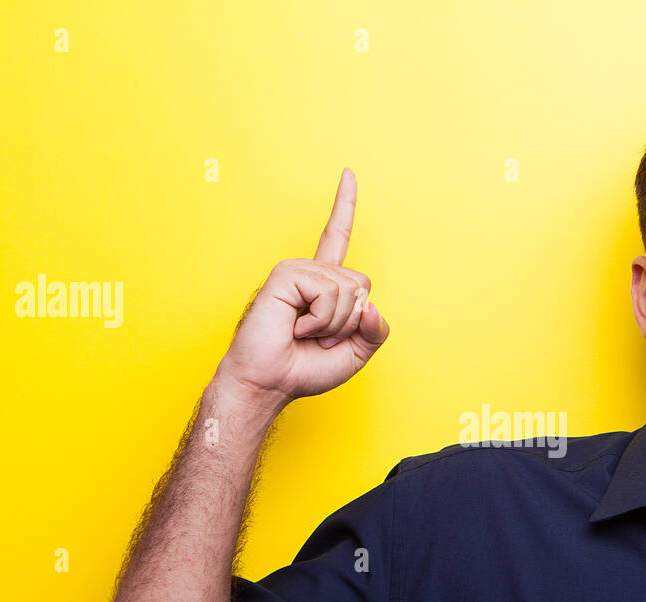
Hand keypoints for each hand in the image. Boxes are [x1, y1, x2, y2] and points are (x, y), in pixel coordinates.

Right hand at [217, 168, 389, 403]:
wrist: (269, 383)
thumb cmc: (304, 368)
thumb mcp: (355, 353)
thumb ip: (375, 330)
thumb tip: (371, 306)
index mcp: (324, 286)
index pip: (338, 238)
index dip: (345, 206)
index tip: (348, 173)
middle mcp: (311, 273)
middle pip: (362, 283)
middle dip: (350, 320)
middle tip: (319, 337)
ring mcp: (297, 271)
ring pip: (348, 290)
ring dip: (334, 323)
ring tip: (306, 333)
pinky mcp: (285, 274)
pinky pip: (328, 292)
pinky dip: (320, 319)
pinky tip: (297, 326)